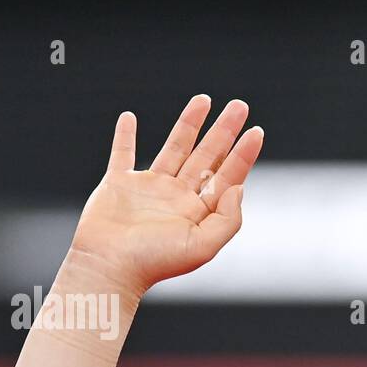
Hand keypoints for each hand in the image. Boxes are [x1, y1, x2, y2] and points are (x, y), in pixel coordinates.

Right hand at [68, 94, 264, 296]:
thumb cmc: (155, 262)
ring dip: (188, 124)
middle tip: (240, 106)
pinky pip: (122, 154)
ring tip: (203, 100)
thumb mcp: (203, 247)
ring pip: (173, 148)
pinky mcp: (118, 184)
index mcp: (198, 212)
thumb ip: (227, 219)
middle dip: (224, 131)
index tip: (256, 131)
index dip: (243, 154)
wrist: (110, 266)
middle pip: (206, 156)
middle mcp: (177, 197)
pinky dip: (124, 136)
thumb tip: (238, 187)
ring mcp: (148, 189)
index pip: (227, 176)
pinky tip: (130, 118)